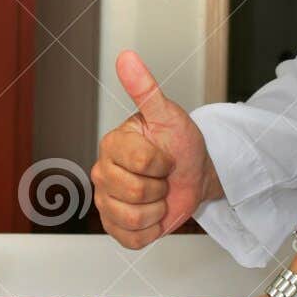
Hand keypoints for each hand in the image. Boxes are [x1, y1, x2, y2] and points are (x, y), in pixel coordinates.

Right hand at [91, 50, 220, 248]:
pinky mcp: (116, 227)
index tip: (165, 155)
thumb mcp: (167, 114)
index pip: (141, 162)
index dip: (163, 162)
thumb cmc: (179, 143)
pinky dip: (152, 229)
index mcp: (112, 144)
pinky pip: (133, 238)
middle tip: (163, 176)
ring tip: (159, 194)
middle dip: (161, 186)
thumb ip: (145, 88)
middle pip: (136, 192)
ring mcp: (106, 202)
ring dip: (158, 208)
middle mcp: (103, 172)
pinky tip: (154, 213)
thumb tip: (126, 57)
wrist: (193, 173)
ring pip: (133, 217)